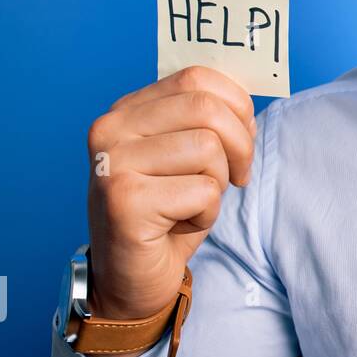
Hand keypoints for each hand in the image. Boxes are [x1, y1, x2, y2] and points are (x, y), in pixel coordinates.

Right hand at [85, 66, 255, 322]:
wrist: (130, 279)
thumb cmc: (166, 215)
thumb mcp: (186, 157)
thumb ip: (205, 121)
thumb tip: (246, 100)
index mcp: (126, 111)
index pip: (196, 77)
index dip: (236, 105)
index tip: (242, 138)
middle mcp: (110, 129)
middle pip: (207, 108)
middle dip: (240, 145)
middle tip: (236, 177)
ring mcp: (112, 163)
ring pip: (208, 149)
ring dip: (218, 185)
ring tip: (193, 204)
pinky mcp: (124, 200)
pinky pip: (202, 191)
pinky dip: (206, 214)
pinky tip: (178, 225)